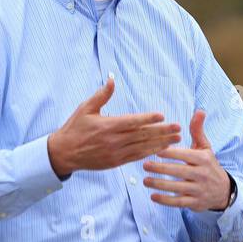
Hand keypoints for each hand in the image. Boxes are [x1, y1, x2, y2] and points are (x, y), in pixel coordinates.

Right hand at [48, 77, 181, 176]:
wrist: (64, 153)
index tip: (162, 115)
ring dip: (161, 143)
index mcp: (107, 126)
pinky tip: (161, 149)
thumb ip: (101, 95)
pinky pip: (136, 157)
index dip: (148, 119)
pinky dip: (150, 153)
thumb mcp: (85, 108)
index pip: (132, 121)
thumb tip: (112, 79)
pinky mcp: (116, 162)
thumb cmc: (75, 127)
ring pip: (142, 147)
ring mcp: (115, 153)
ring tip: (176, 139)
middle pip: (142, 135)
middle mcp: (113, 140)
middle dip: (162, 131)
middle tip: (178, 127)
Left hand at [142, 109, 230, 210]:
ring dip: (160, 185)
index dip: (170, 153)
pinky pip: (178, 202)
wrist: (222, 191)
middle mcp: (202, 175)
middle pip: (179, 171)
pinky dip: (165, 200)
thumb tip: (199, 110)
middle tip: (145, 165)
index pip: (185, 155)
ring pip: (177, 187)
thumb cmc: (208, 165)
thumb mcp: (205, 147)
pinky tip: (153, 196)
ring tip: (145, 180)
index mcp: (203, 159)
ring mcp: (199, 190)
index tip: (156, 149)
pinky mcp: (195, 203)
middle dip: (161, 168)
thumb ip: (197, 130)